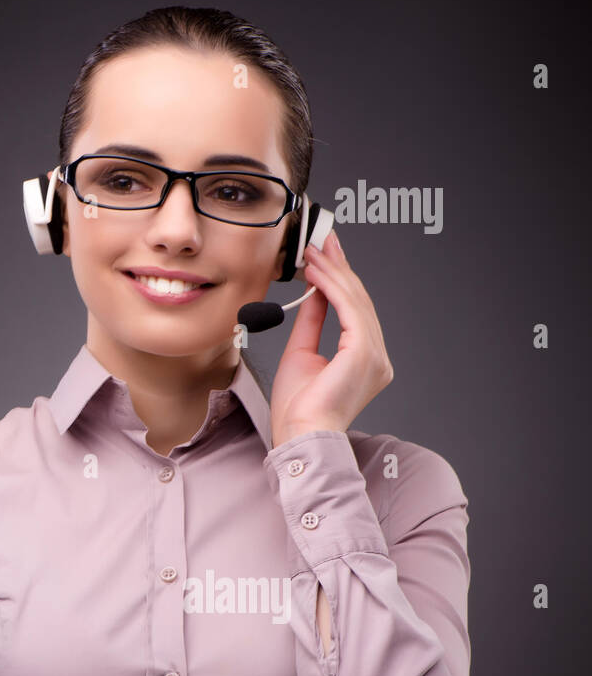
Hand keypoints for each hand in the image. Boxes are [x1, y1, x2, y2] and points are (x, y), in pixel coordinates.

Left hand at [269, 231, 393, 447]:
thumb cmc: (298, 407)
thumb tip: (313, 294)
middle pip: (359, 301)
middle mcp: (377, 357)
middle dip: (339, 268)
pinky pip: (349, 310)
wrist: (298, 433)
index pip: (355, 311)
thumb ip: (312, 322)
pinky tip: (316, 272)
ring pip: (355, 302)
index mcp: (366, 360)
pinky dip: (331, 287)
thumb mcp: (302, 353)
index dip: (341, 280)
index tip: (327, 255)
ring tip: (315, 252)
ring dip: (333, 273)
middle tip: (324, 241)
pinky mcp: (364, 352)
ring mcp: (375, 355)